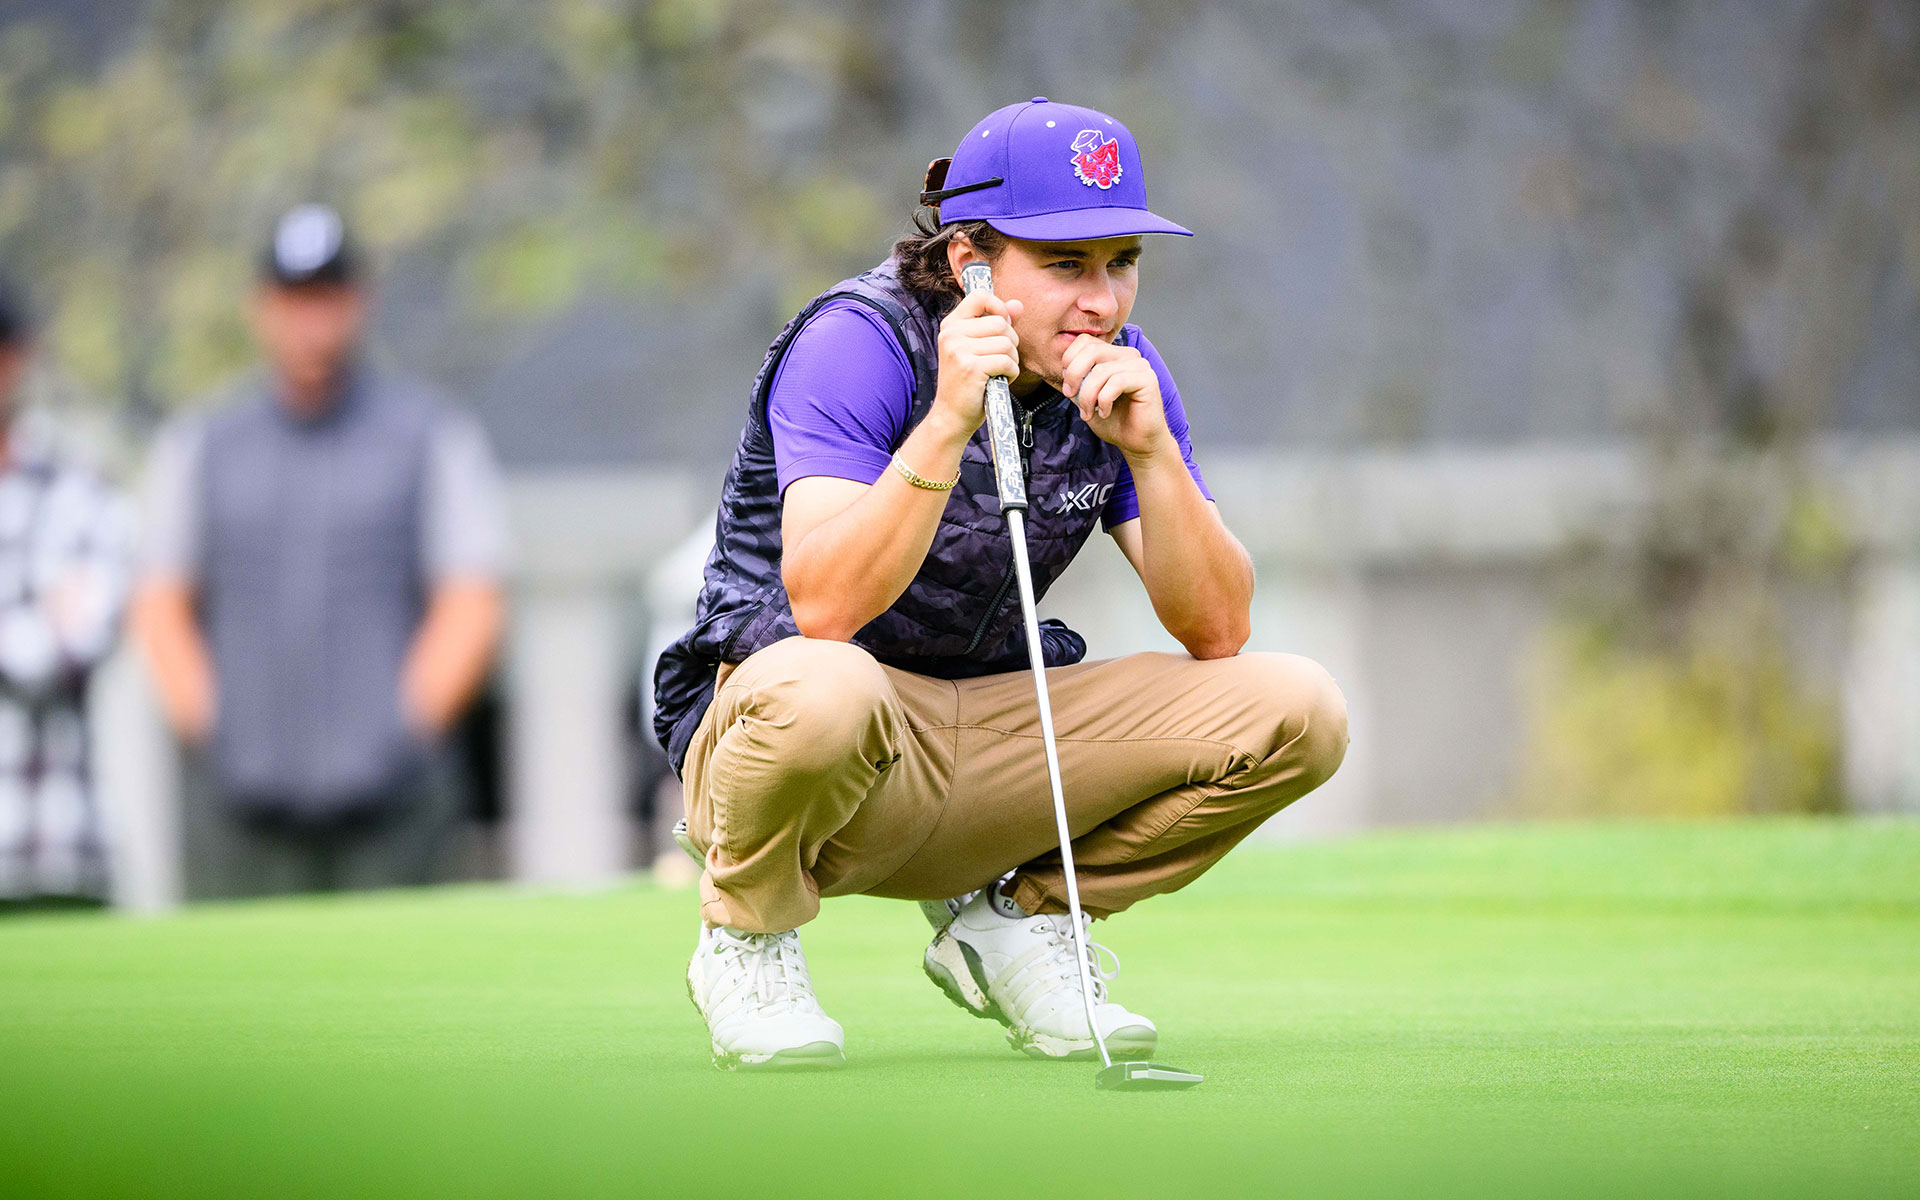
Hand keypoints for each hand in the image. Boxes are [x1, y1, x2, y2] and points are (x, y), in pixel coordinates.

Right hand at [932, 290, 1023, 435]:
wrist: (952, 416)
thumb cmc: (968, 382)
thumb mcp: (978, 348)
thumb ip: (997, 324)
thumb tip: (1018, 305)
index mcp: (951, 325)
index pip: (979, 296)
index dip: (998, 307)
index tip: (1003, 324)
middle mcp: (951, 334)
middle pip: (1000, 323)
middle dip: (1010, 343)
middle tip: (1000, 360)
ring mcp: (959, 350)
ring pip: (1006, 343)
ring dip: (1011, 360)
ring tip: (998, 372)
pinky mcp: (971, 367)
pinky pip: (1007, 361)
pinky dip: (1011, 373)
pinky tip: (1000, 380)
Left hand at [1060, 335, 1169, 460]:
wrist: (1136, 443)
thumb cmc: (1114, 421)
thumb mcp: (1086, 397)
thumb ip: (1076, 380)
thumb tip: (1059, 369)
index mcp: (1113, 355)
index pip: (1085, 341)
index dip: (1069, 361)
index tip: (1067, 387)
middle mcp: (1128, 355)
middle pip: (1091, 351)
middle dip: (1074, 376)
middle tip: (1071, 396)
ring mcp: (1139, 365)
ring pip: (1100, 371)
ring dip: (1087, 396)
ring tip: (1088, 413)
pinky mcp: (1147, 379)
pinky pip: (1116, 383)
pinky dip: (1104, 401)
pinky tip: (1105, 413)